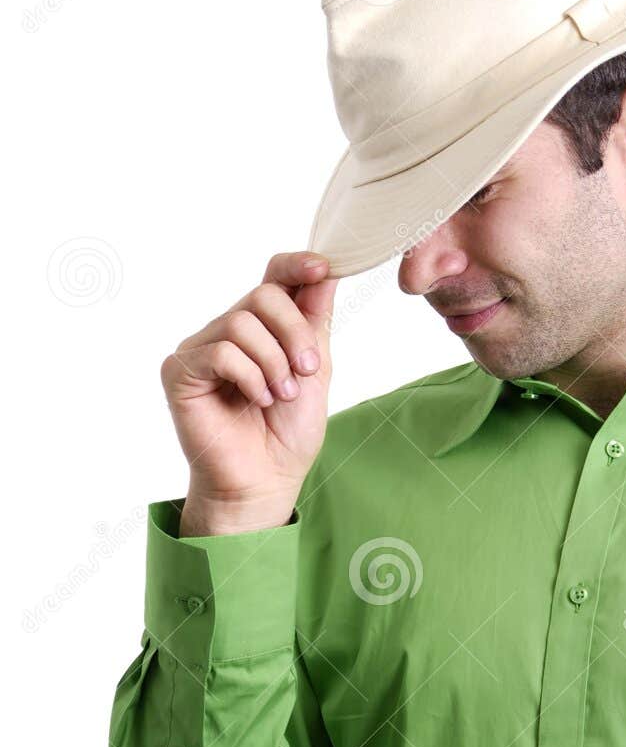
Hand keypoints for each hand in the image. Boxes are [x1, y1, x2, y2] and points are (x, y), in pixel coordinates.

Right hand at [160, 251, 337, 533]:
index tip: (322, 268)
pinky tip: (256, 400)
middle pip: (263, 295)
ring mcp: (200, 349)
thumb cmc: (287, 432)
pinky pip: (221, 352)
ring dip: (274, 362)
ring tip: (279, 395)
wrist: (265, 481)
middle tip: (306, 371)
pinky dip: (250, 376)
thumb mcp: (314, 370)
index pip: (272, 277)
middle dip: (295, 333)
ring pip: (243, 323)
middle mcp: (227, 331)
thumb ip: (314, 321)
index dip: (296, 265)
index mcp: (262, 328)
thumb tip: (324, 271)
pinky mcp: (180, 371)